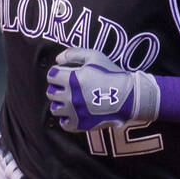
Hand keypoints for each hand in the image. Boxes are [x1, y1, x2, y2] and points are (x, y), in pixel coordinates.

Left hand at [46, 47, 160, 131]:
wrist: (128, 97)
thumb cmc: (112, 74)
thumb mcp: (95, 56)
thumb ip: (74, 54)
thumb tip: (57, 59)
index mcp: (72, 79)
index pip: (51, 76)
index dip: (56, 73)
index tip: (64, 74)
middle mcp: (70, 97)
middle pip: (51, 93)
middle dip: (56, 88)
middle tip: (66, 87)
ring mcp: (74, 113)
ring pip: (55, 109)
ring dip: (60, 104)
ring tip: (69, 100)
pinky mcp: (80, 124)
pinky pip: (64, 124)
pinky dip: (66, 119)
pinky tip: (74, 112)